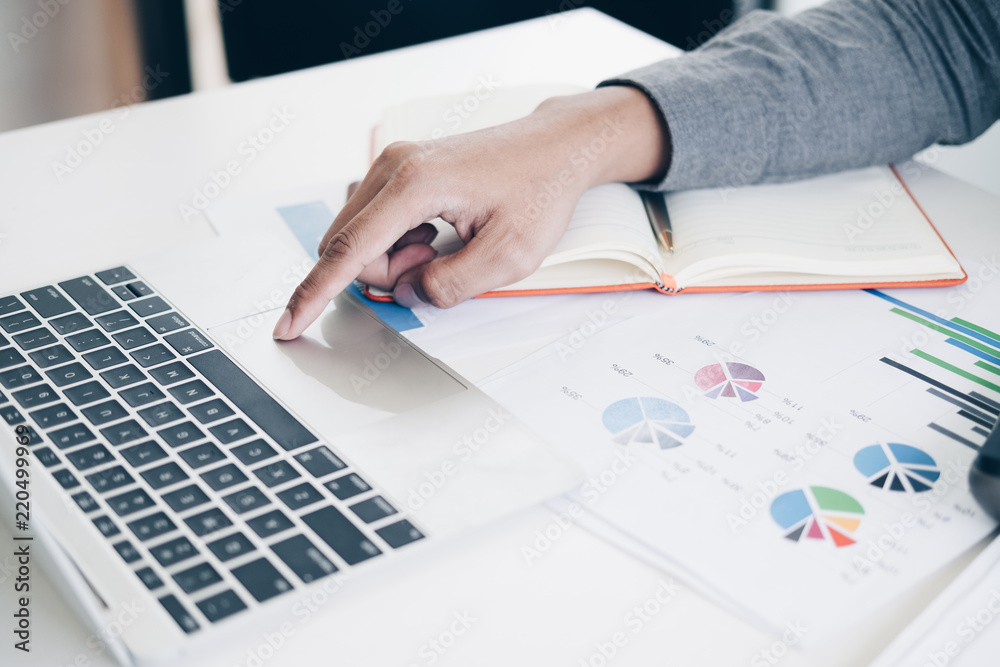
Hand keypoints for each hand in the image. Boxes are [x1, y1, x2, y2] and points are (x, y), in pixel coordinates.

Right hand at [273, 86, 668, 339]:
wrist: (554, 148)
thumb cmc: (540, 190)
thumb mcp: (510, 256)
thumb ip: (452, 285)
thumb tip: (409, 293)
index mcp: (415, 183)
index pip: (348, 251)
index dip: (313, 295)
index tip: (287, 325)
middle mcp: (393, 166)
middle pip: (348, 247)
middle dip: (384, 274)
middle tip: (437, 265)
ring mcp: (392, 165)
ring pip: (359, 238)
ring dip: (394, 259)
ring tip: (443, 245)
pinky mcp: (399, 172)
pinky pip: (374, 224)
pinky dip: (399, 243)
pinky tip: (436, 233)